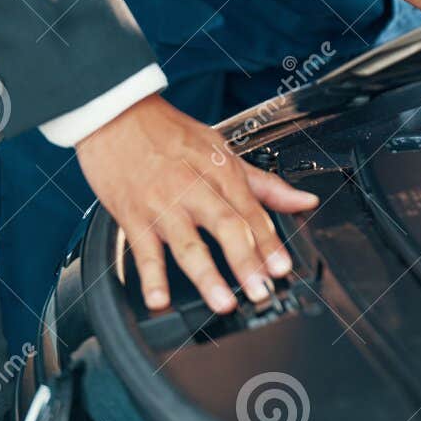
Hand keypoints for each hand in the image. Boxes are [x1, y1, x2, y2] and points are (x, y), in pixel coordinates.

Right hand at [74, 94, 318, 313]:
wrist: (116, 117)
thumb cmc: (170, 134)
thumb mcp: (223, 150)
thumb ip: (264, 183)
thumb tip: (304, 201)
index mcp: (220, 172)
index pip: (251, 212)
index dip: (269, 242)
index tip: (283, 268)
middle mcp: (194, 189)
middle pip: (226, 227)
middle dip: (246, 261)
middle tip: (261, 290)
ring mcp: (162, 205)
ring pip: (188, 244)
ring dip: (207, 276)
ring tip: (223, 302)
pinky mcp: (132, 216)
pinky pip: (143, 252)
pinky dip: (151, 278)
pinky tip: (159, 300)